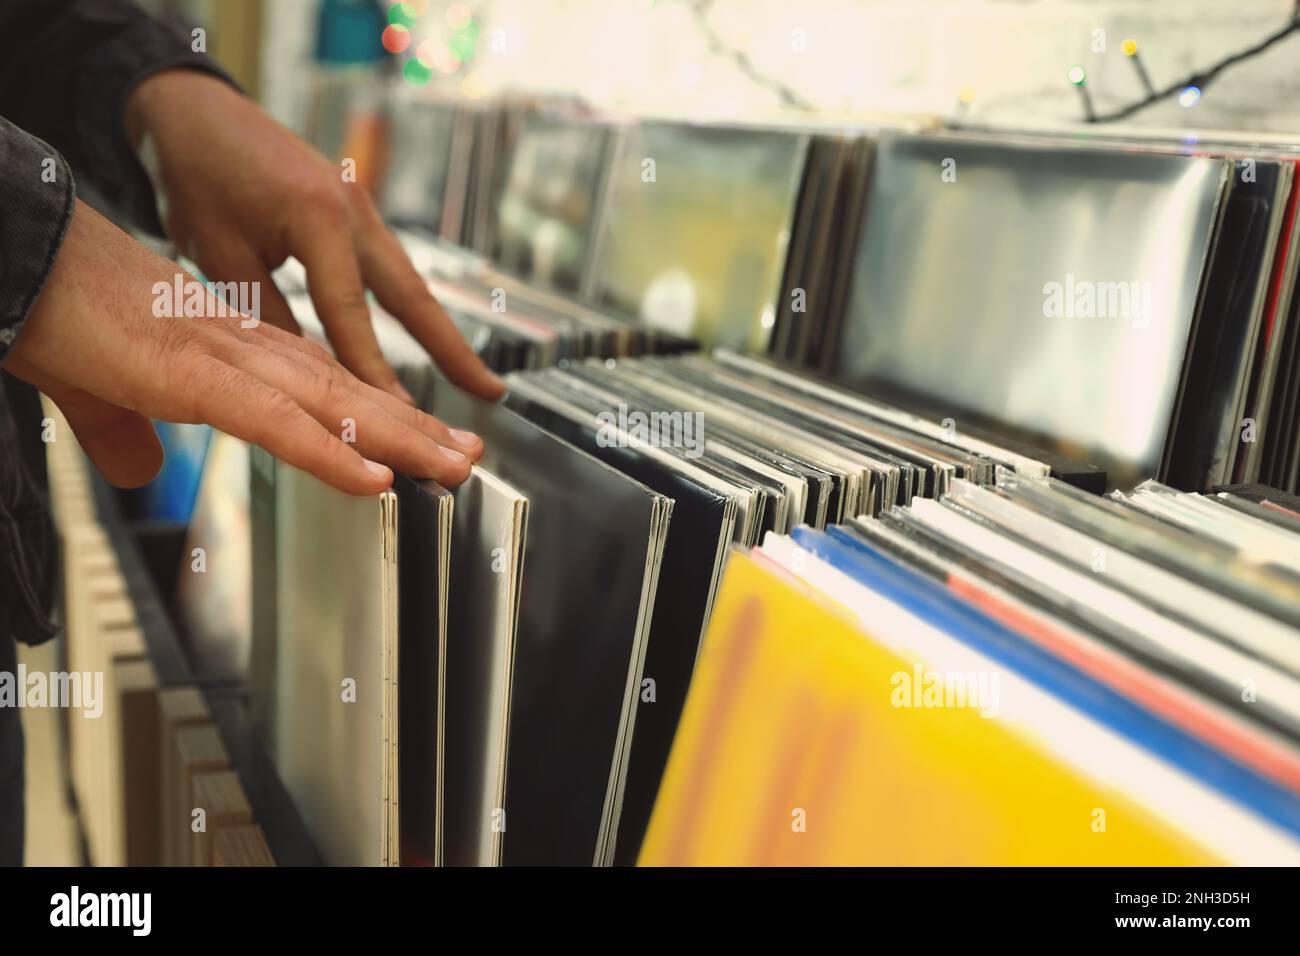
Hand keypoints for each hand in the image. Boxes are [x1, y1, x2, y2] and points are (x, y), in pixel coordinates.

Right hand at [6, 200, 481, 493]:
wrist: (6, 252)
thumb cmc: (45, 308)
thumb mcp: (93, 387)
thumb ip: (125, 431)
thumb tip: (144, 470)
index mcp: (224, 346)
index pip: (317, 385)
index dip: (371, 414)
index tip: (417, 440)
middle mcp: (239, 346)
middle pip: (343, 392)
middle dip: (410, 428)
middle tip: (467, 456)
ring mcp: (220, 355)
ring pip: (330, 405)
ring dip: (398, 440)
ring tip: (454, 467)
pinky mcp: (189, 373)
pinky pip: (274, 421)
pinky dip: (330, 451)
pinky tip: (377, 479)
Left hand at [123, 69, 503, 402]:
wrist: (193, 107)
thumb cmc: (195, 175)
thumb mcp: (218, 253)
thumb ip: (266, 313)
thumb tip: (304, 377)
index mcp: (317, 218)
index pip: (350, 313)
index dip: (373, 372)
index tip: (395, 419)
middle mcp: (352, 210)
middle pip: (414, 295)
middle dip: (453, 350)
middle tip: (490, 393)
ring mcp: (359, 207)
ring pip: (409, 282)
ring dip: (440, 332)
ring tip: (472, 376)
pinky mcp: (353, 209)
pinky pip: (390, 268)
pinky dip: (410, 307)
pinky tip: (424, 334)